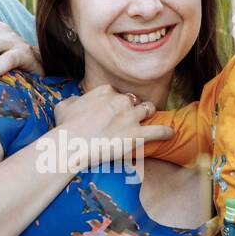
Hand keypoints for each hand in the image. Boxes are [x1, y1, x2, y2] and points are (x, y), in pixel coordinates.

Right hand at [49, 84, 172, 169]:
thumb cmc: (64, 128)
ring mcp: (130, 117)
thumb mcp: (63, 106)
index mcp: (104, 91)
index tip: (111, 111)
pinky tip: (171, 133)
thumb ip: (74, 100)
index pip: (116, 92)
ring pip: (147, 109)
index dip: (114, 102)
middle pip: (133, 100)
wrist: (71, 144)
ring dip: (147, 114)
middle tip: (127, 118)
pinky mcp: (137, 135)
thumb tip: (77, 101)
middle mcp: (120, 100)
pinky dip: (166, 132)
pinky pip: (158, 130)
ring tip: (146, 120)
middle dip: (132, 108)